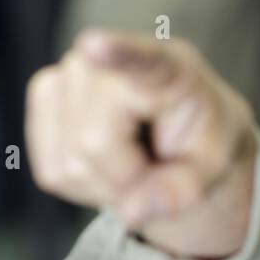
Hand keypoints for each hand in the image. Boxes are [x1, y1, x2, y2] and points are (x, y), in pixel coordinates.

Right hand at [25, 29, 257, 259]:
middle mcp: (108, 61)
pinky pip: (53, 171)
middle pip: (96, 144)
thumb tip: (132, 213)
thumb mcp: (215, 168)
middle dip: (127, 176)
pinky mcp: (44, 97)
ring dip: (105, 181)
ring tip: (134, 155)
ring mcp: (69, 74)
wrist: (179, 132)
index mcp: (169, 67)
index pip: (140, 60)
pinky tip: (107, 157)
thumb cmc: (202, 139)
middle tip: (155, 165)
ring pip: (71, 164)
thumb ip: (185, 190)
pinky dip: (82, 182)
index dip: (116, 52)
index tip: (93, 46)